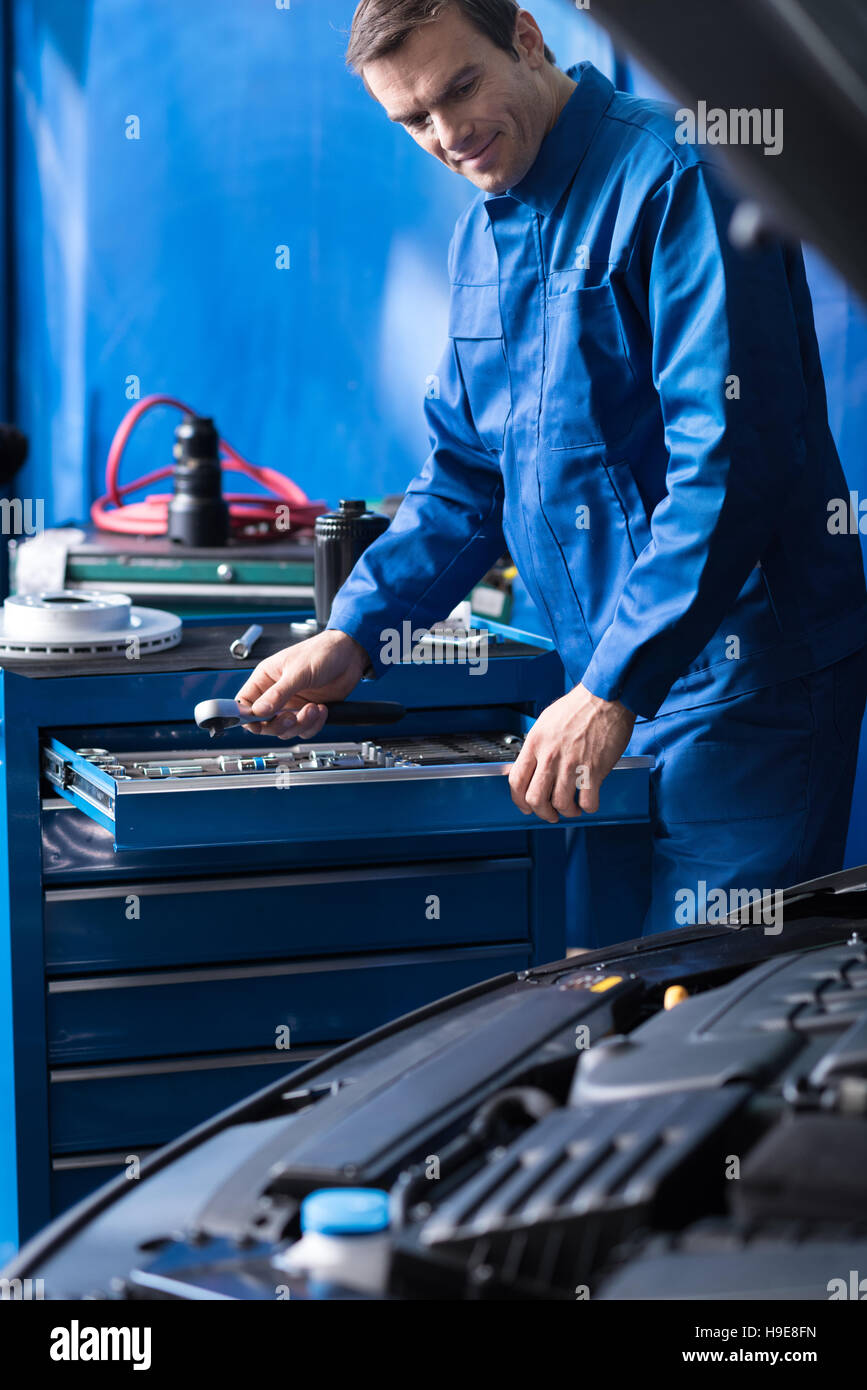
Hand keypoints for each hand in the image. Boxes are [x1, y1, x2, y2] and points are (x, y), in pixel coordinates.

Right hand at [234, 629, 368, 739]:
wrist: (350, 654)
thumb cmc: (321, 652)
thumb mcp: (297, 672)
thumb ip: (278, 693)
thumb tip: (259, 711)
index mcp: (265, 679)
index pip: (245, 703)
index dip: (246, 717)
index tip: (255, 723)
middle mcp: (276, 694)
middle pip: (264, 723)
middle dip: (278, 724)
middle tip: (291, 717)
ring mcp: (293, 705)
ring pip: (286, 730)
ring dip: (300, 724)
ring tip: (313, 708)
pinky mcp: (309, 712)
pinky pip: (305, 729)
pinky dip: (314, 724)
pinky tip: (321, 709)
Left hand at [509, 683, 635, 822]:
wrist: (605, 697)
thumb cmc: (578, 707)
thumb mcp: (545, 723)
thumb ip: (536, 747)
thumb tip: (531, 766)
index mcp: (535, 744)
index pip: (516, 781)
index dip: (519, 800)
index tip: (526, 807)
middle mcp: (550, 756)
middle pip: (535, 799)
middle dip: (543, 812)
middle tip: (551, 813)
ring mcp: (572, 765)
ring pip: (561, 804)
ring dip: (568, 811)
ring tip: (574, 808)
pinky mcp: (594, 770)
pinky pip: (588, 802)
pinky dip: (588, 807)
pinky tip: (590, 800)